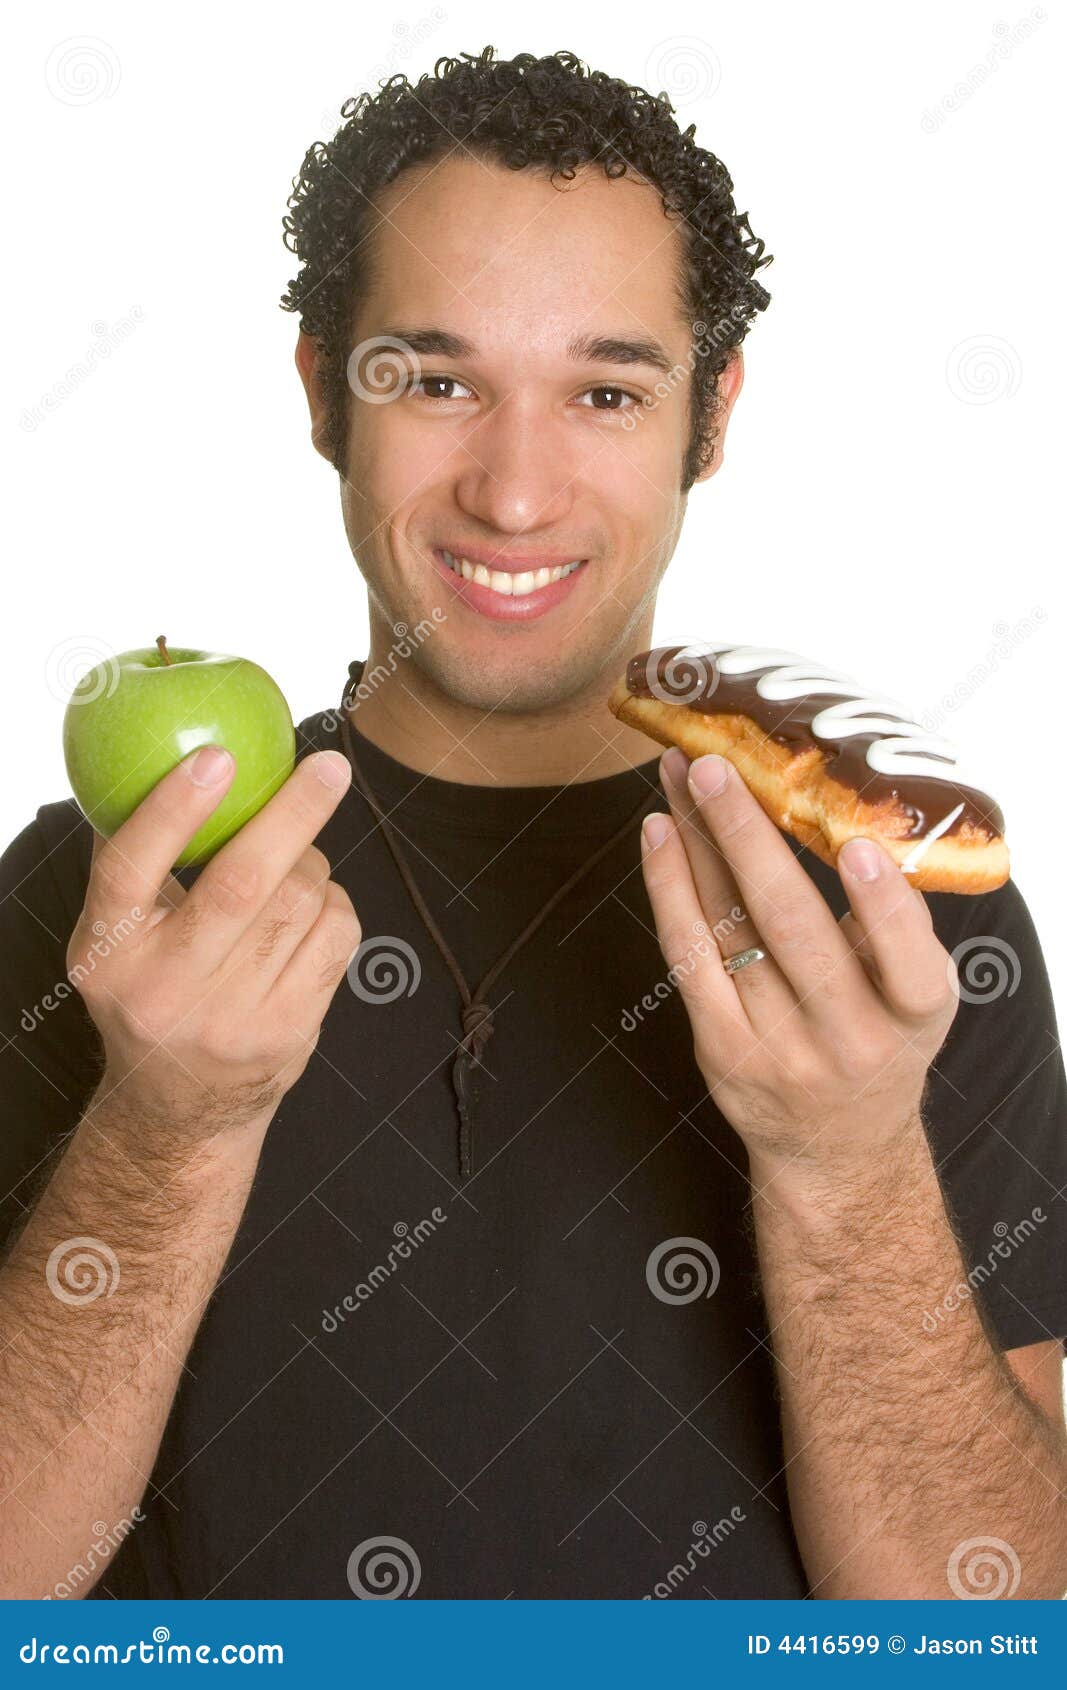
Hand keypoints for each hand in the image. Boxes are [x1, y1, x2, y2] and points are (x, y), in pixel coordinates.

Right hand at [66, 744, 360, 1142]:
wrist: (179, 1107)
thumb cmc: (149, 989)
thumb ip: (133, 865)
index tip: (217, 757)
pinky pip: (336, 937)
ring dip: (311, 863)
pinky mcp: (288, 1032)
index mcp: (108, 951)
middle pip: (242, 884)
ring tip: (294, 861)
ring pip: (300, 903)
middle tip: (329, 766)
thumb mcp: (113, 939)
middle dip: (293, 815)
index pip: (131, 868)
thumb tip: (170, 759)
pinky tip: (313, 909)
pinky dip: (335, 904)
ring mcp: (232, 1017)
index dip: (175, 808)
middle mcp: (165, 988)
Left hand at [639, 747, 959, 1178]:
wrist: (836, 1147)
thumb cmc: (881, 1037)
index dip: (883, 906)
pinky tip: (660, 835)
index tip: (857, 846)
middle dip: (746, 838)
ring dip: (697, 842)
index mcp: (915, 1013)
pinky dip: (670, 888)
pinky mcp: (720, 1049)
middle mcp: (849, 1037)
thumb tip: (845, 818)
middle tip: (714, 767)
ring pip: (729, 927)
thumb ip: (895, 925)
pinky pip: (687, 956)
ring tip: (676, 775)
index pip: (907, 961)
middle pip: (791, 927)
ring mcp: (778, 1048)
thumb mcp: (916, 993)